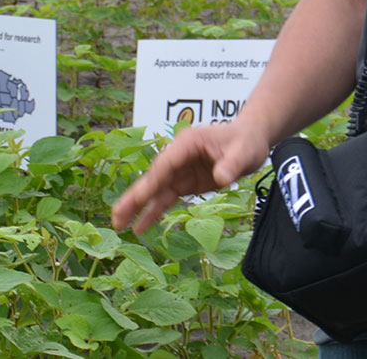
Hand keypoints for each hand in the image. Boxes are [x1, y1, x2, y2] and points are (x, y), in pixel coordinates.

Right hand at [110, 120, 268, 235]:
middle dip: (134, 197)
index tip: (139, 198)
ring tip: (119, 224)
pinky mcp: (185, 182)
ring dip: (138, 207)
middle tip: (116, 215)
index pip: (166, 164)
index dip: (152, 181)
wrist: (250, 140)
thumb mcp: (244, 152)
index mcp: (187, 143)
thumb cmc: (246, 141)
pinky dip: (154, 211)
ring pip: (155, 191)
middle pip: (153, 178)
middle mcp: (178, 155)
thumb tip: (221, 179)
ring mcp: (180, 170)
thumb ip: (232, 164)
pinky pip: (166, 198)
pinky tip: (140, 226)